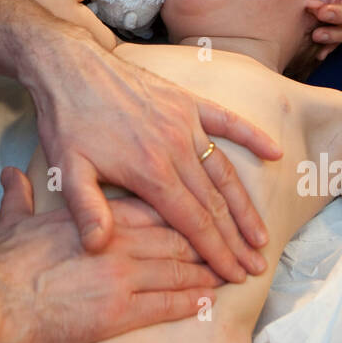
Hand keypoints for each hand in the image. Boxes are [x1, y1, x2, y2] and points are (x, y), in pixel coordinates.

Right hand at [0, 168, 221, 342]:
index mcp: (96, 217)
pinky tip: (206, 296)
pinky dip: (191, 299)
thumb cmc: (4, 264)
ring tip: (225, 269)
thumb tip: (11, 176)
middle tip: (225, 241)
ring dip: (205, 269)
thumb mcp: (14, 220)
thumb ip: (20, 195)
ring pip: (178, 268)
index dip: (176, 208)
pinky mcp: (122, 310)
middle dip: (203, 239)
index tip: (193, 209)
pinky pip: (168, 302)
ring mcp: (123, 275)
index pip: (149, 207)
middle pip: (173, 234)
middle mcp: (117, 241)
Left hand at [19, 32, 279, 283]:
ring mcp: (185, 122)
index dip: (216, 253)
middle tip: (256, 267)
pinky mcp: (186, 101)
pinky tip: (274, 153)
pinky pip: (227, 122)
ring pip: (224, 172)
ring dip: (244, 206)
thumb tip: (97, 247)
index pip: (193, 222)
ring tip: (261, 235)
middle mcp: (175, 148)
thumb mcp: (67, 168)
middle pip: (215, 204)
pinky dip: (252, 137)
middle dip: (237, 240)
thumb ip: (85, 209)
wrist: (70, 66)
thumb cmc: (66, 120)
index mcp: (149, 171)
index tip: (233, 276)